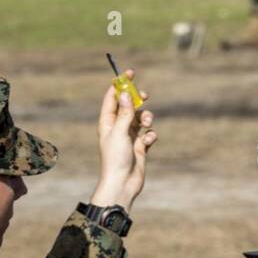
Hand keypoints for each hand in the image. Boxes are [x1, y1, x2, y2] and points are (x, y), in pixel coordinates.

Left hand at [90, 69, 155, 213]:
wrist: (122, 184)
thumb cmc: (115, 159)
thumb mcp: (119, 132)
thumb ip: (124, 113)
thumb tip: (125, 93)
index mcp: (107, 122)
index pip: (113, 98)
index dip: (120, 84)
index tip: (130, 73)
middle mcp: (118, 128)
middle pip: (128, 106)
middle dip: (137, 100)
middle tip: (144, 95)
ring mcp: (129, 137)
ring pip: (140, 119)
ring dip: (146, 118)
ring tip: (147, 124)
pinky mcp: (140, 148)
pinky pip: (148, 134)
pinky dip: (150, 135)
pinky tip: (148, 141)